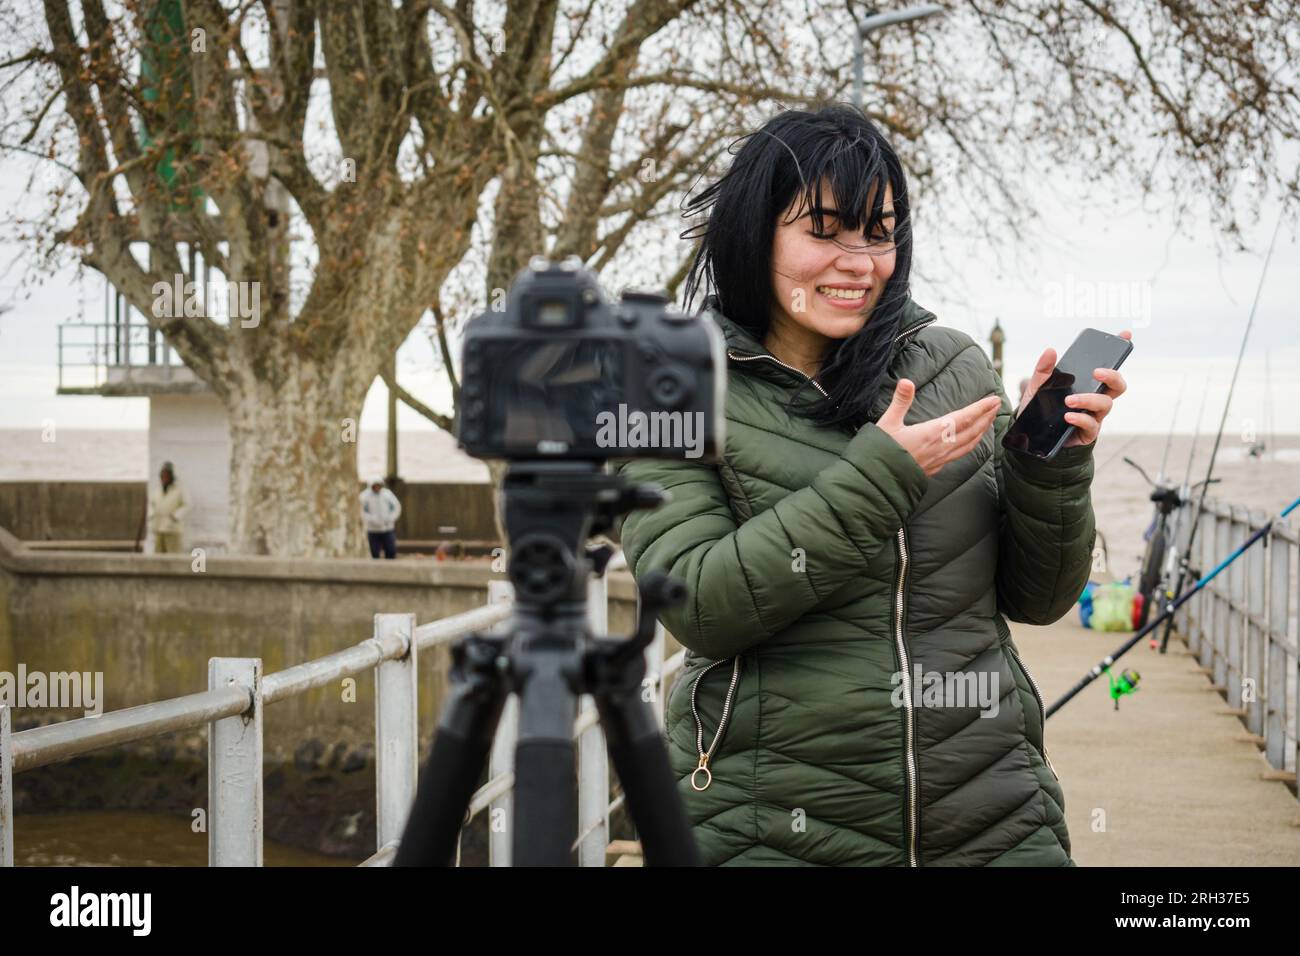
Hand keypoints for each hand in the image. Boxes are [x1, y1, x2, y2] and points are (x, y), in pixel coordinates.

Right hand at [878, 379, 1001, 476]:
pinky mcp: (936, 468)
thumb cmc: (881, 452)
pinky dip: (972, 444)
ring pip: (969, 444)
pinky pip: (961, 454)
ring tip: (990, 420)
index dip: (980, 408)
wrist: (878, 480)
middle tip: (997, 404)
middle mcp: (941, 447)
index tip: (993, 399)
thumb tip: (906, 382)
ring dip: (982, 430)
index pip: (963, 418)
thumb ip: (900, 401)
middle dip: (986, 416)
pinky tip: (972, 441)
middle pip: (972, 430)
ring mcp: (940, 459)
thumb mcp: (888, 423)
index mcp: (932, 433)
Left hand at [1017, 330, 1131, 447]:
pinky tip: (1068, 416)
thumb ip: (1044, 370)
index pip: (1108, 367)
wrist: (1032, 437)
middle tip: (1097, 372)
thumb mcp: (1038, 387)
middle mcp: (1096, 399)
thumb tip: (1051, 350)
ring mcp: (1094, 415)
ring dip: (1089, 399)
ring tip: (1069, 401)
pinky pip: (1091, 425)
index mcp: (1088, 385)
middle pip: (1118, 386)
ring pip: (1105, 404)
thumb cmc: (1042, 409)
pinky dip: (1081, 418)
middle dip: (1112, 376)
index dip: (1119, 351)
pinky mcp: (1087, 432)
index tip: (1126, 334)